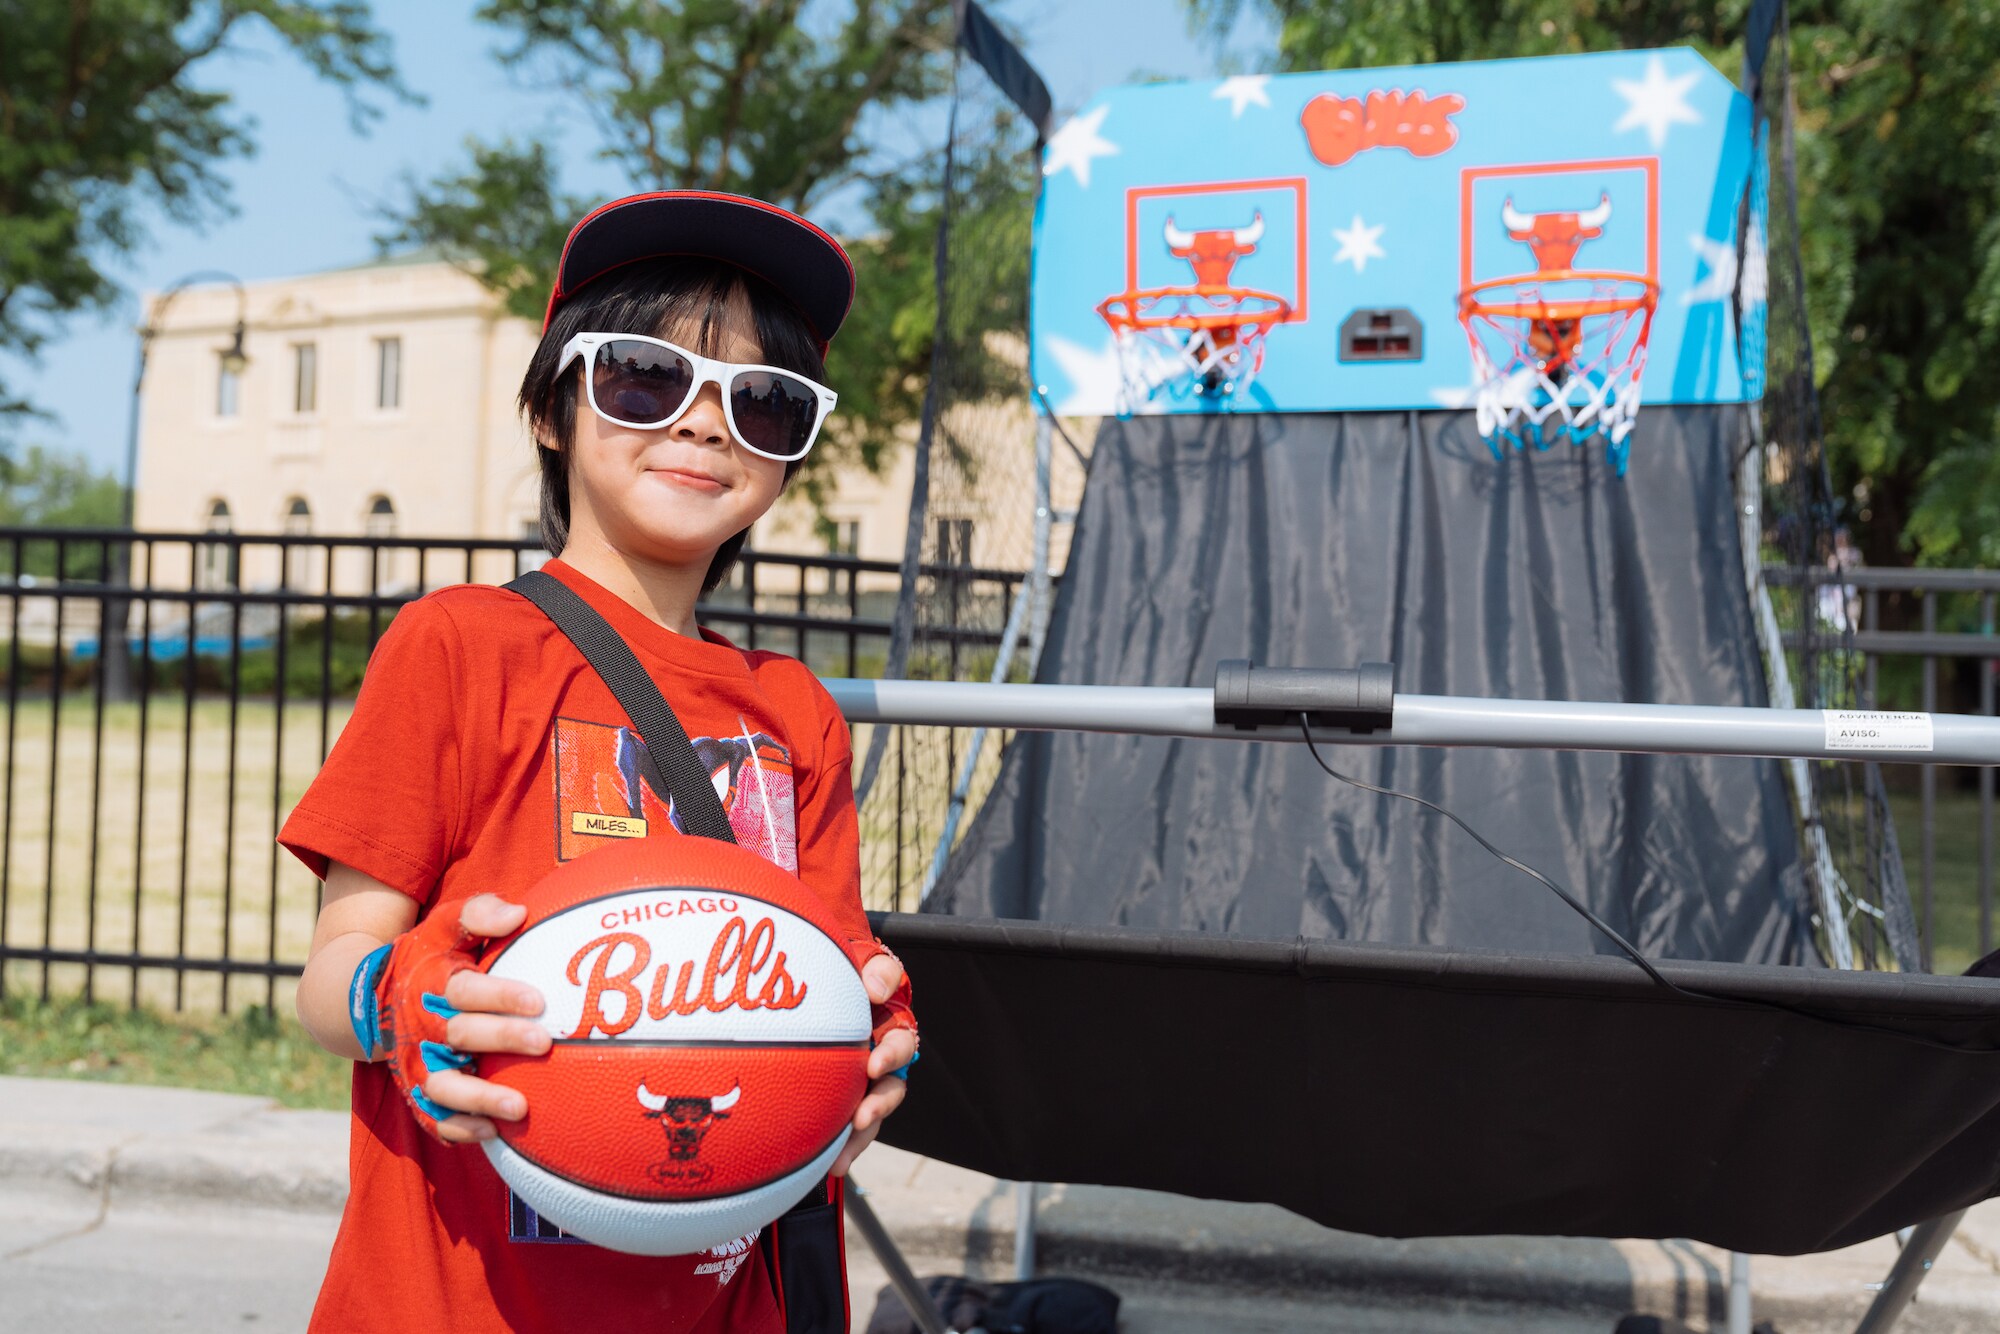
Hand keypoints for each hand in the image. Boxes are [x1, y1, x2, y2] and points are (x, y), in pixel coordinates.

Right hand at [418, 894, 549, 1145]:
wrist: (368, 997)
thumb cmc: (430, 955)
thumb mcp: (446, 924)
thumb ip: (479, 913)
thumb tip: (518, 912)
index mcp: (431, 983)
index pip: (464, 989)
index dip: (498, 994)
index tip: (536, 1000)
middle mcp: (421, 1025)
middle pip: (460, 1035)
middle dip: (500, 1039)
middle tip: (543, 1043)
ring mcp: (416, 1062)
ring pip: (443, 1086)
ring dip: (480, 1098)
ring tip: (520, 1108)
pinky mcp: (414, 1090)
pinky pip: (432, 1116)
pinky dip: (456, 1128)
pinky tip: (490, 1134)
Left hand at [830, 952, 915, 1176]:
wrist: (815, 982)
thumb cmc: (842, 968)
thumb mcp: (860, 959)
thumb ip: (875, 969)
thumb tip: (876, 990)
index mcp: (890, 1024)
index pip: (900, 1038)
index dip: (892, 1054)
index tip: (873, 1066)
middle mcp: (883, 1054)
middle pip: (893, 1085)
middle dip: (880, 1103)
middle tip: (862, 1115)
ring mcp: (865, 1078)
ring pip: (873, 1112)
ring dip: (863, 1133)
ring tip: (842, 1156)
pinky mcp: (848, 1096)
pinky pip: (851, 1126)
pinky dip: (843, 1145)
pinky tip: (830, 1163)